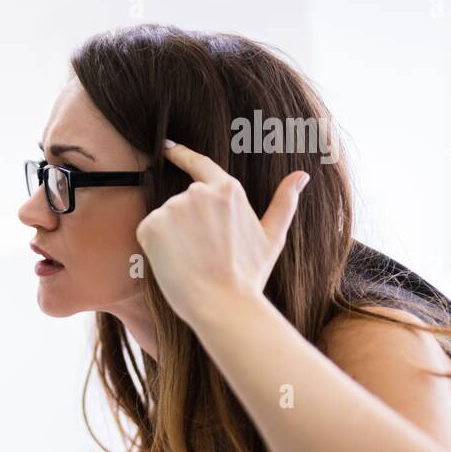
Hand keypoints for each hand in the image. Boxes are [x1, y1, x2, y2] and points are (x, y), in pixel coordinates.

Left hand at [134, 141, 309, 327]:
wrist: (221, 303)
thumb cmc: (248, 274)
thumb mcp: (272, 236)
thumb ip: (284, 202)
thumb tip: (302, 176)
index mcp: (227, 189)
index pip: (200, 165)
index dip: (182, 154)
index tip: (169, 148)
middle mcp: (197, 192)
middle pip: (183, 201)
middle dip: (188, 222)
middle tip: (202, 252)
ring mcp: (172, 208)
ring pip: (166, 218)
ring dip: (172, 235)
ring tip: (192, 259)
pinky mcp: (151, 226)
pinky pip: (148, 232)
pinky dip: (155, 246)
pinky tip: (174, 262)